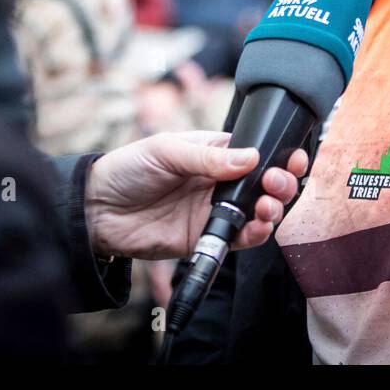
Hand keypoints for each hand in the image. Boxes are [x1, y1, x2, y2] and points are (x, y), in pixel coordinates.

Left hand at [84, 131, 309, 259]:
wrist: (96, 210)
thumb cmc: (127, 169)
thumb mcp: (167, 151)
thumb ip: (209, 157)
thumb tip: (251, 157)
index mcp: (214, 152)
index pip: (257, 152)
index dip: (279, 156)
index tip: (293, 158)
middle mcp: (219, 181)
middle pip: (265, 184)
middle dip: (282, 183)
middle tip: (277, 183)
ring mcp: (213, 210)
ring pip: (258, 212)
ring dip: (272, 209)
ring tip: (267, 206)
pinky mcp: (205, 237)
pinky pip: (238, 238)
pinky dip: (254, 234)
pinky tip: (257, 227)